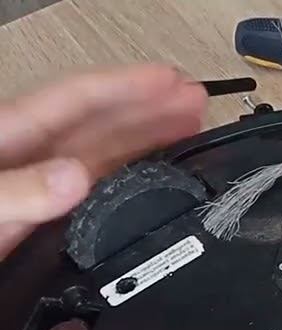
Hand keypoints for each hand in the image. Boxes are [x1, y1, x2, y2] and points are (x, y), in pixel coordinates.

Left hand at [0, 64, 207, 260]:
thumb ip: (17, 189)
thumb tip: (74, 178)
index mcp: (8, 139)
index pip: (76, 100)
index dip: (127, 86)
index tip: (172, 81)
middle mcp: (31, 161)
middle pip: (100, 124)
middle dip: (151, 108)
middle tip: (197, 100)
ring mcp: (39, 195)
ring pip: (106, 159)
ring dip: (149, 142)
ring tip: (191, 128)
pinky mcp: (45, 229)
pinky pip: (100, 199)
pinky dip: (132, 187)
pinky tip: (156, 184)